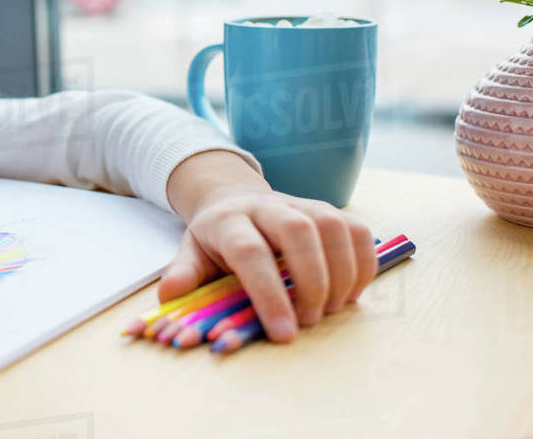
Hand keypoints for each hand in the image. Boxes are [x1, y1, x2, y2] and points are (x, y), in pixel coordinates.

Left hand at [156, 188, 377, 342]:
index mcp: (229, 220)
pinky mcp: (328, 210)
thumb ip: (184, 273)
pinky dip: (363, 263)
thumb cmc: (216, 237)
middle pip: (298, 231)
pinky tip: (350, 293)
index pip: (249, 251)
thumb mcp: (192, 252)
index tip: (283, 333)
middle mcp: (266, 206)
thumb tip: (169, 296)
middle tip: (310, 320)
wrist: (234, 198)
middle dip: (311, 281)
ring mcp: (301, 204)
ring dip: (341, 273)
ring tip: (330, 309)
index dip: (268, 293)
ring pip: (332, 226)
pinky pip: (357, 230)